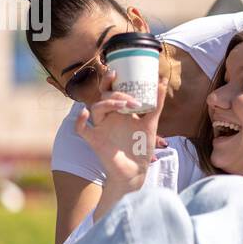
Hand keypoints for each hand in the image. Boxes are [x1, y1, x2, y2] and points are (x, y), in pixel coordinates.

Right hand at [74, 69, 167, 189]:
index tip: (116, 72)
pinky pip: (81, 130)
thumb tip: (163, 81)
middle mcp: (108, 117)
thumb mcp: (151, 124)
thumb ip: (156, 104)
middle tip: (130, 100)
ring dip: (107, 104)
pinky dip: (79, 122)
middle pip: (103, 98)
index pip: (111, 91)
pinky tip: (84, 114)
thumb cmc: (141, 147)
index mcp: (119, 111)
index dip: (109, 80)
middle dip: (115, 95)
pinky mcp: (94, 141)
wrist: (136, 171)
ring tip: (122, 106)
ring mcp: (100, 128)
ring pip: (95, 109)